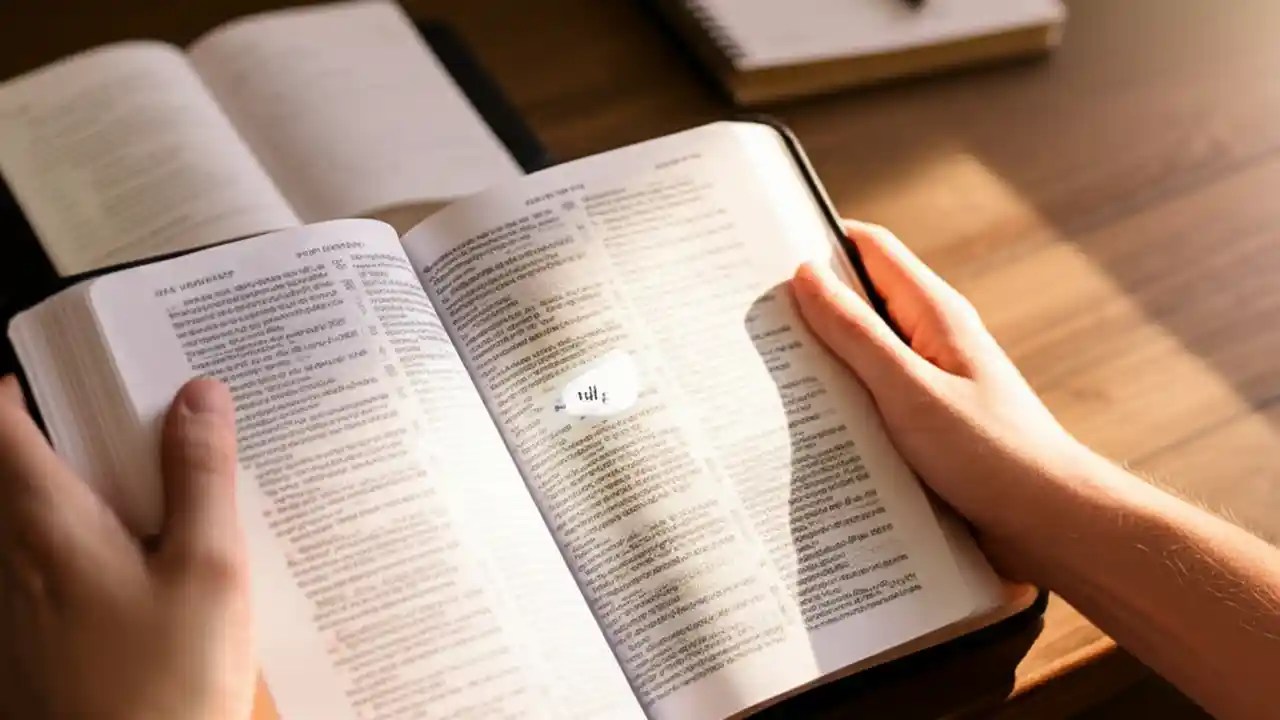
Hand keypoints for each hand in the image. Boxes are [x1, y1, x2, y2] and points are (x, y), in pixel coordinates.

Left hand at [0, 376, 253, 719]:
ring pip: (40, 520)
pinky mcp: (36, 646)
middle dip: (80, 434)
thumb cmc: (164, 688)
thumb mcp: (207, 568)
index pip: (0, 421)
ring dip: (94, 493)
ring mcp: (17, 608)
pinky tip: (161, 569)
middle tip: (153, 423)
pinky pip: (55, 570)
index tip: (85, 369)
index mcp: (46, 524)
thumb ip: (201, 475)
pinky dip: (97, 546)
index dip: (29, 382)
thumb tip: (198, 395)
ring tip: (173, 493)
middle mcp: (13, 559)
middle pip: (22, 466)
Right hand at [791, 221, 1092, 574]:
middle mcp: (932, 339)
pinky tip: (808, 426)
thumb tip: (806, 276)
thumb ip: (856, 334)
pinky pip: (872, 397)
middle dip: (809, 305)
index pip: (869, 248)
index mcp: (935, 314)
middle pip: (859, 300)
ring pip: (862, 354)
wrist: (1049, 524)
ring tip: (767, 374)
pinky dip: (840, 402)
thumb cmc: (992, 456)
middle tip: (751, 319)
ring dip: (822, 361)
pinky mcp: (926, 423)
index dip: (819, 240)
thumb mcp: (910, 391)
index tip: (764, 251)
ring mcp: (929, 382)